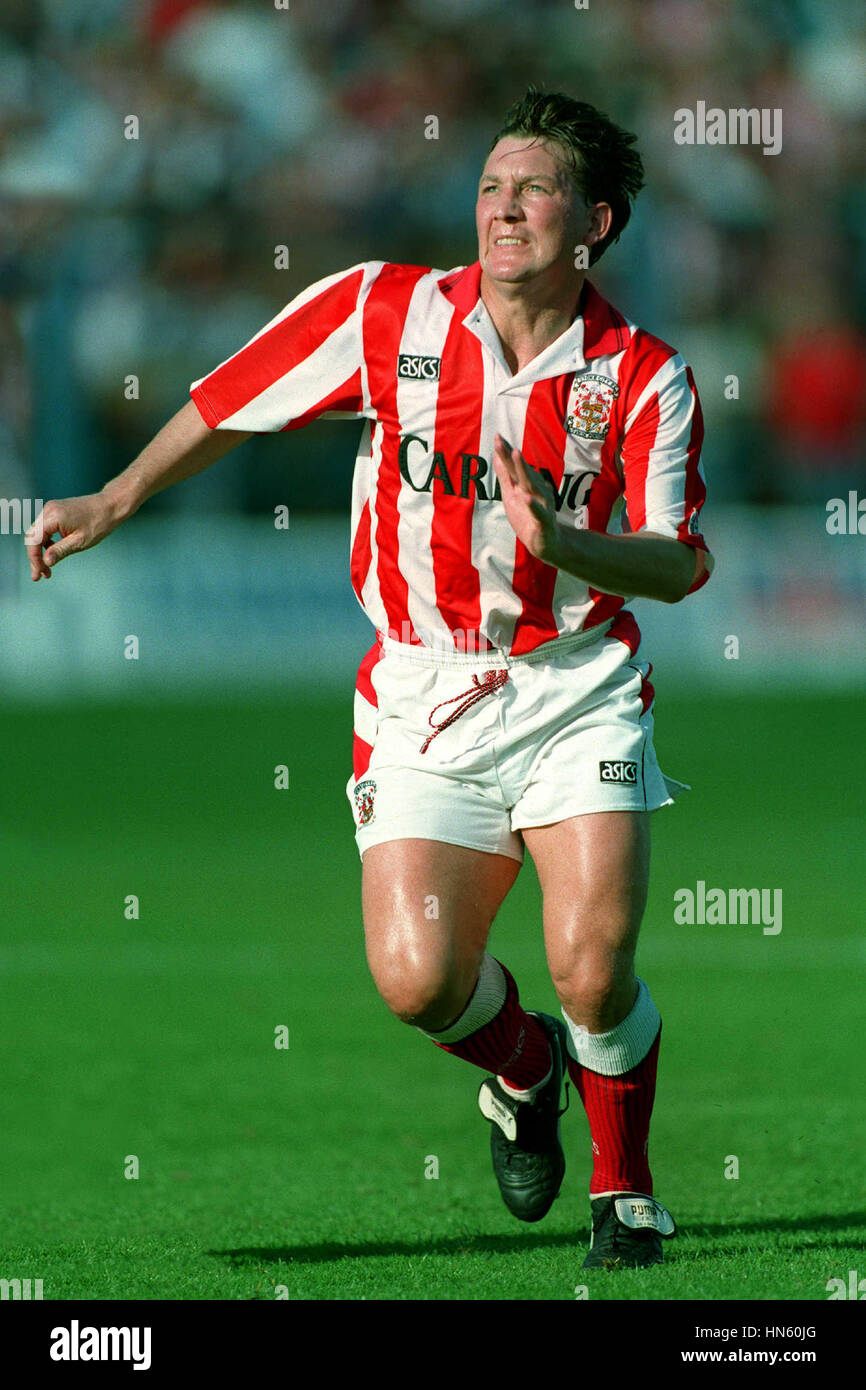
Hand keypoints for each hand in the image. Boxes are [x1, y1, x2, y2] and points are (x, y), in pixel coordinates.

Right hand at [24, 493, 121, 580]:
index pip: (34, 540)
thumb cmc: (99, 523)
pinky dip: (46, 541)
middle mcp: (49, 509)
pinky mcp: (55, 510)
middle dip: (35, 557)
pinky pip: (44, 527)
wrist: (110, 505)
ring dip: (39, 550)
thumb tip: (46, 562)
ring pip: (37, 532)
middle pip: (32, 536)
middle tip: (42, 575)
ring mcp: (51, 508)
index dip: (34, 559)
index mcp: (53, 516)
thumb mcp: (80, 542)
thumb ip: (60, 551)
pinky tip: (53, 552)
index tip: (38, 574)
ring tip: (48, 567)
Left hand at [492, 433, 561, 564]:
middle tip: (501, 441)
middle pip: (521, 470)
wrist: (545, 542)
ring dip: (523, 470)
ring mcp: (541, 503)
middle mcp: (535, 490)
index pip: (514, 466)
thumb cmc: (527, 516)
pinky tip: (525, 497)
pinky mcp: (543, 520)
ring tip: (515, 454)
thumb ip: (505, 476)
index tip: (496, 436)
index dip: (506, 452)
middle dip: (511, 455)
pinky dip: (532, 504)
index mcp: (526, 484)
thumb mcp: (511, 495)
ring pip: (531, 485)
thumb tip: (497, 456)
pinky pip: (537, 511)